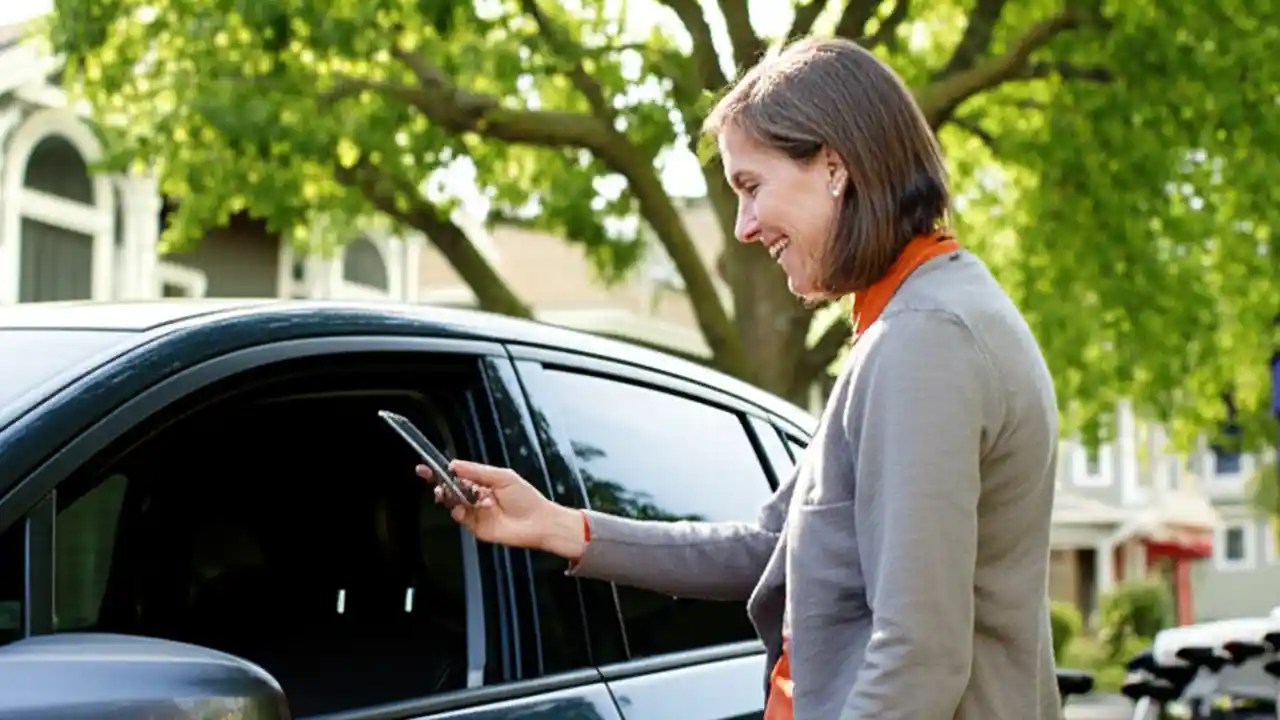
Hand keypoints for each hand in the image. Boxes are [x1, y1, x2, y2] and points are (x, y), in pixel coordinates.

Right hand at [416, 460, 585, 559]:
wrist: (538, 523)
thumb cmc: (526, 498)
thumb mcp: (502, 477)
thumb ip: (477, 471)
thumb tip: (454, 464)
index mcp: (484, 483)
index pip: (458, 476)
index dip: (442, 472)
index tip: (426, 468)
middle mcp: (477, 498)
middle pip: (451, 490)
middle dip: (441, 484)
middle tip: (435, 481)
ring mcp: (476, 513)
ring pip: (453, 504)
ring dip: (448, 497)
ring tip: (451, 492)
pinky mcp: (476, 528)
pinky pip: (460, 518)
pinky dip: (459, 511)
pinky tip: (468, 507)